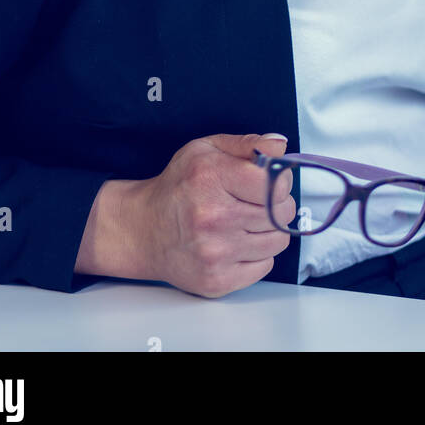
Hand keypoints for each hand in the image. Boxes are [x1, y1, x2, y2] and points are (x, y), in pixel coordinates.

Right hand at [120, 132, 294, 297]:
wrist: (144, 230)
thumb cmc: (177, 188)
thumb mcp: (205, 149)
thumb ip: (247, 144)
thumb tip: (280, 147)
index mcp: (210, 178)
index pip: (275, 183)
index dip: (279, 181)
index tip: (270, 181)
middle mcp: (212, 217)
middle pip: (281, 213)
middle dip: (278, 204)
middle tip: (258, 201)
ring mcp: (215, 253)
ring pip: (278, 240)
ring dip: (269, 230)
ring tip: (247, 221)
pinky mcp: (217, 280)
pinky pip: (265, 266)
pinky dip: (258, 254)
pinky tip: (238, 242)